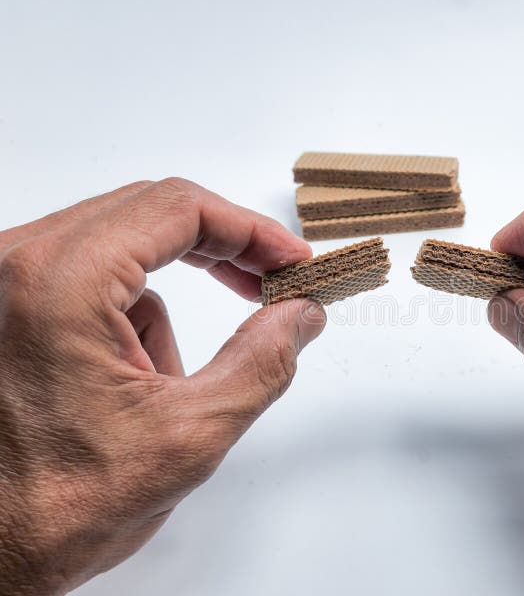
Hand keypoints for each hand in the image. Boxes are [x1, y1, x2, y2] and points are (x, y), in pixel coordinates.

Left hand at [0, 179, 325, 594]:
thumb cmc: (54, 506)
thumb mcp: (188, 436)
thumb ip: (261, 363)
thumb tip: (302, 315)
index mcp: (59, 283)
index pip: (178, 208)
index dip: (251, 229)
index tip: (292, 259)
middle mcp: (18, 264)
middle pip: (151, 213)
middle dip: (221, 249)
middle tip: (271, 284)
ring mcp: (7, 281)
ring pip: (125, 250)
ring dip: (166, 304)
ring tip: (164, 383)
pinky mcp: (10, 303)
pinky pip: (94, 280)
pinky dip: (130, 319)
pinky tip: (127, 384)